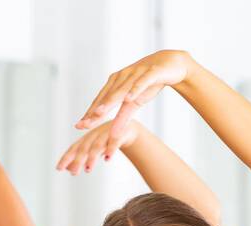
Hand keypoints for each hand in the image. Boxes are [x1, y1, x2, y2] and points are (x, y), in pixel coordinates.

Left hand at [56, 119, 141, 174]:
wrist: (127, 128)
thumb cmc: (106, 140)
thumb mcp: (93, 149)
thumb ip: (81, 159)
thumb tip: (68, 170)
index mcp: (86, 139)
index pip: (73, 148)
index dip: (66, 158)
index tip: (59, 169)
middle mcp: (94, 135)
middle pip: (84, 147)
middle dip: (78, 160)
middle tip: (74, 173)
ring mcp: (107, 133)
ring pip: (97, 145)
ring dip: (92, 157)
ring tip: (88, 169)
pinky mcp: (120, 133)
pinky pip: (114, 141)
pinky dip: (110, 149)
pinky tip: (107, 159)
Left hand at [76, 50, 192, 140]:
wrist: (172, 65)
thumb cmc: (149, 84)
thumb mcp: (135, 103)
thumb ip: (123, 117)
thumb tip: (112, 135)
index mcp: (115, 84)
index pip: (100, 101)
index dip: (90, 114)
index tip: (79, 126)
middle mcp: (122, 77)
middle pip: (106, 97)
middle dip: (95, 111)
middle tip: (84, 124)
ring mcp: (136, 73)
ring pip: (121, 89)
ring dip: (110, 101)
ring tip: (100, 113)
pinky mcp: (151, 72)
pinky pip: (141, 82)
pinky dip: (134, 89)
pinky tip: (128, 98)